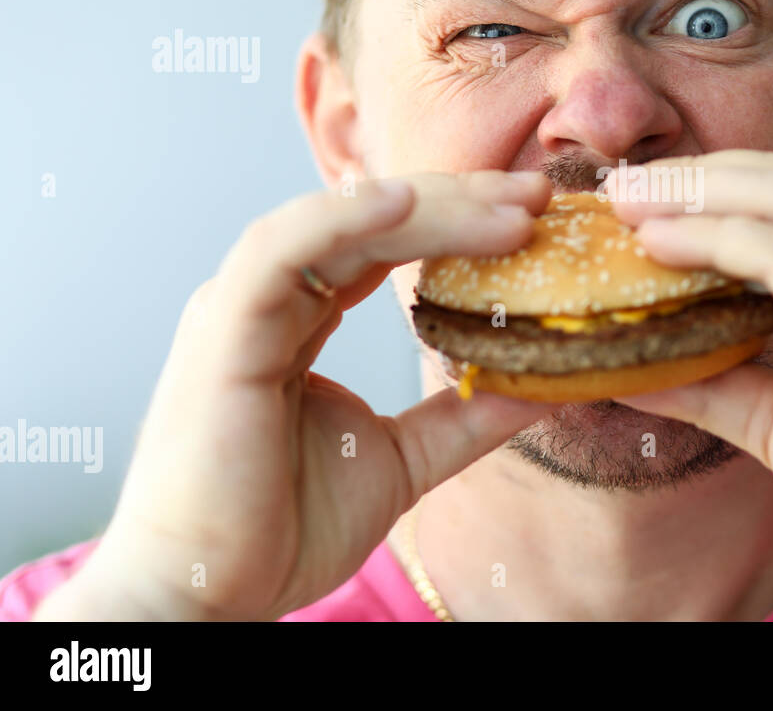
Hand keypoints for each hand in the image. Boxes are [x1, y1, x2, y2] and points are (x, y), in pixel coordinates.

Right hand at [35, 171, 556, 620]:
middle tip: (539, 191)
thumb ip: (466, 418)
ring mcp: (241, 310)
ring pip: (339, 223)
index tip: (537, 215)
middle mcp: (269, 302)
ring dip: (428, 206)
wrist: (210, 597)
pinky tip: (408, 203)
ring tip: (507, 207)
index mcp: (299, 320)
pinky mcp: (223, 333)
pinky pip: (282, 251)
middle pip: (373, 223)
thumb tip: (546, 388)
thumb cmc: (281, 530)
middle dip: (462, 200)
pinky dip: (343, 218)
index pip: (388, 246)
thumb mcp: (403, 460)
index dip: (462, 223)